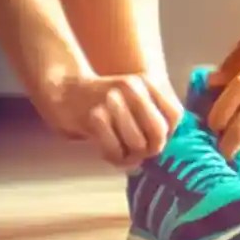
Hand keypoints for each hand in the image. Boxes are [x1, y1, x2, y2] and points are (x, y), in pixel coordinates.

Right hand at [39, 72, 184, 168]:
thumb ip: (154, 115)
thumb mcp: (135, 97)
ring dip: (131, 157)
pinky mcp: (94, 117)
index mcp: (147, 81)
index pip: (175, 114)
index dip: (168, 133)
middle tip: (141, 152)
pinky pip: (115, 150)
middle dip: (152, 149)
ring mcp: (113, 101)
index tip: (155, 138)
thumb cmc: (105, 101)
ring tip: (123, 152)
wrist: (65, 90)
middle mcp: (132, 88)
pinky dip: (114, 158)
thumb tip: (165, 145)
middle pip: (159, 131)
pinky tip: (108, 152)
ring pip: (138, 144)